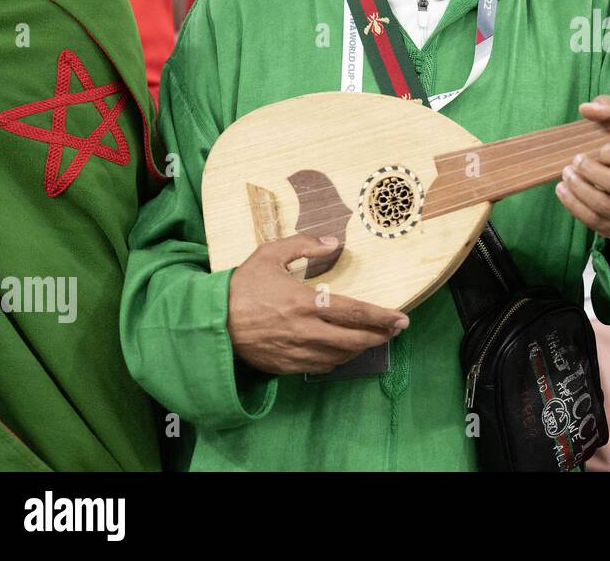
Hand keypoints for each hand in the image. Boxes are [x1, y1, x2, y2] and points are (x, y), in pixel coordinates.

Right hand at [226, 233, 408, 374]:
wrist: (208, 322)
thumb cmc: (240, 286)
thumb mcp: (269, 254)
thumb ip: (304, 245)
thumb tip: (333, 243)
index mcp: (305, 302)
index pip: (354, 311)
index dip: (382, 317)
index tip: (401, 319)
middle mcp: (305, 330)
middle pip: (354, 339)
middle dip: (380, 336)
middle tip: (395, 331)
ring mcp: (296, 351)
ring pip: (341, 356)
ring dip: (361, 349)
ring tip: (373, 338)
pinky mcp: (286, 366)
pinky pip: (321, 367)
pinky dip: (338, 360)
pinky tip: (343, 351)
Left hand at [555, 95, 609, 236]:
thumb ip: (605, 108)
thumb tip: (587, 109)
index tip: (599, 150)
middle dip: (590, 172)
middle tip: (575, 162)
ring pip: (605, 206)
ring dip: (580, 190)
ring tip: (566, 176)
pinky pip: (596, 222)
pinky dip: (575, 206)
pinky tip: (563, 191)